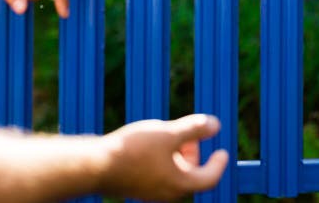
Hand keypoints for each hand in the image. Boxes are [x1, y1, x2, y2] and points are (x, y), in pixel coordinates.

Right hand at [99, 114, 228, 200]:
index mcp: (179, 184)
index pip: (208, 178)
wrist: (95, 165)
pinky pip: (157, 174)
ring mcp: (150, 192)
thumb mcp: (168, 133)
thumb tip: (215, 125)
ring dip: (177, 155)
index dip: (218, 164)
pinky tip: (150, 142)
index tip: (223, 152)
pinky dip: (162, 159)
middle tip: (188, 134)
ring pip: (173, 174)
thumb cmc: (132, 150)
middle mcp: (166, 193)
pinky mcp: (136, 187)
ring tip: (167, 134)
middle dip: (194, 153)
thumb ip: (193, 129)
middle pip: (190, 175)